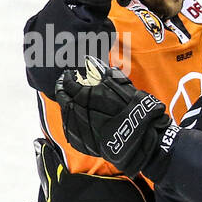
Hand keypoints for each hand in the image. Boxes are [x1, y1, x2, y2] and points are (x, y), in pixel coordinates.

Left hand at [55, 57, 177, 178]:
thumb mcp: (121, 85)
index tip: (70, 74)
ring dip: (67, 105)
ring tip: (73, 101)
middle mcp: (76, 111)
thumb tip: (90, 59)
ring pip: (64, 113)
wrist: (139, 138)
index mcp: (84, 95)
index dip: (68, 77)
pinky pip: (69, 129)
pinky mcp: (81, 142)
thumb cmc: (132, 110)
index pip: (67, 83)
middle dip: (63, 90)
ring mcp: (77, 128)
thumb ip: (104, 72)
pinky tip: (77, 117)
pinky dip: (71, 120)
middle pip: (62, 98)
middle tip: (65, 86)